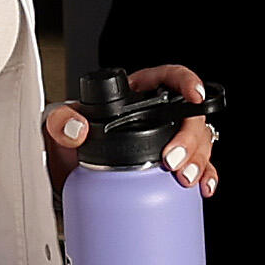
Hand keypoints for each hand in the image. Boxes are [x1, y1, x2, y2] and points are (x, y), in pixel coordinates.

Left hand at [43, 64, 219, 197]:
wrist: (69, 178)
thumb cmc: (69, 142)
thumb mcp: (58, 126)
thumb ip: (60, 121)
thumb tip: (78, 129)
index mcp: (136, 93)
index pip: (168, 78)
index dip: (187, 81)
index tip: (195, 96)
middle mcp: (157, 115)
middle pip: (190, 116)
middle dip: (191, 138)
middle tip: (172, 160)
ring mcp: (167, 140)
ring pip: (200, 141)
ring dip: (200, 159)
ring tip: (185, 179)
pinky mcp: (171, 167)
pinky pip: (198, 167)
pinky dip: (206, 176)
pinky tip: (203, 187)